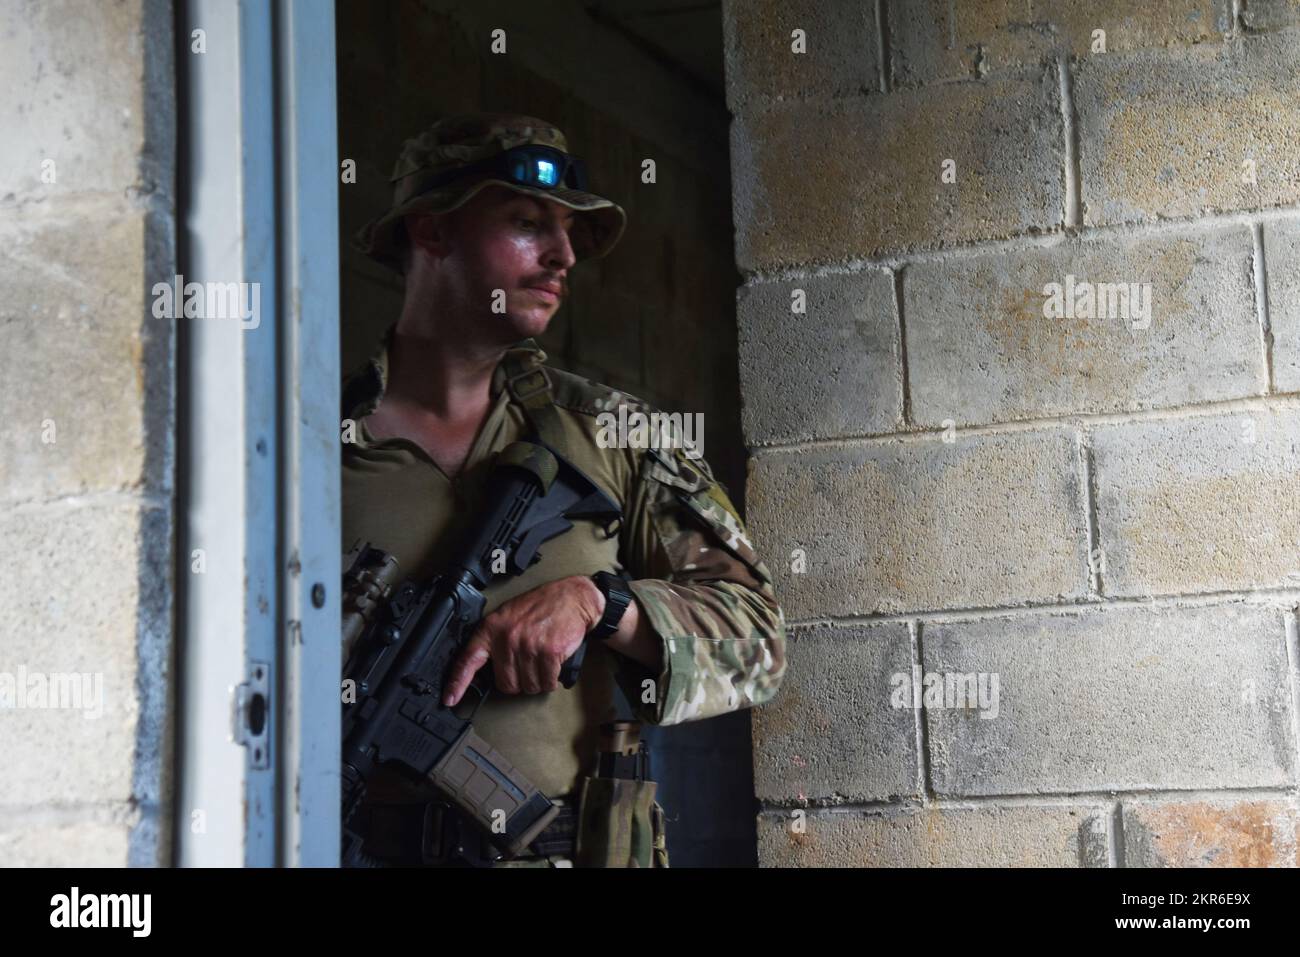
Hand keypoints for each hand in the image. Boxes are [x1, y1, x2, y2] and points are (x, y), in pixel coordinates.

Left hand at [441, 576, 606, 706]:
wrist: (572, 598)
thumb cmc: (541, 607)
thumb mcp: (509, 616)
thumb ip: (495, 640)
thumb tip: (488, 670)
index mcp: (492, 628)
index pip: (468, 659)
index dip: (457, 683)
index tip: (449, 699)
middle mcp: (507, 637)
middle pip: (506, 684)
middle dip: (518, 681)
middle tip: (527, 666)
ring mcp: (528, 645)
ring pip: (528, 686)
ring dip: (537, 681)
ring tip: (542, 661)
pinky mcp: (549, 652)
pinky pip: (546, 682)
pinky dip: (551, 680)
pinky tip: (553, 665)